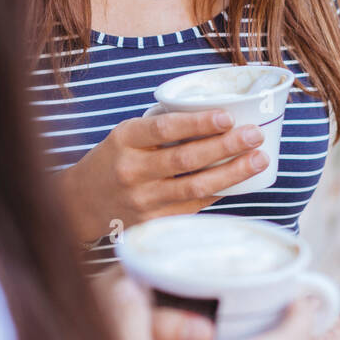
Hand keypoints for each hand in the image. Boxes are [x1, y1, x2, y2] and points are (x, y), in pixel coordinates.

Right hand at [56, 109, 270, 245]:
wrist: (81, 203)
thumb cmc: (113, 159)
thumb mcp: (126, 134)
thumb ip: (161, 128)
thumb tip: (217, 118)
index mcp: (125, 139)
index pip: (165, 128)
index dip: (198, 123)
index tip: (228, 117)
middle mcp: (132, 171)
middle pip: (186, 159)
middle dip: (227, 146)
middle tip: (255, 135)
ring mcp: (143, 200)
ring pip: (196, 187)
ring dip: (232, 173)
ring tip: (259, 160)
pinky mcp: (153, 223)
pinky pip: (194, 206)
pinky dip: (219, 192)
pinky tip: (239, 181)